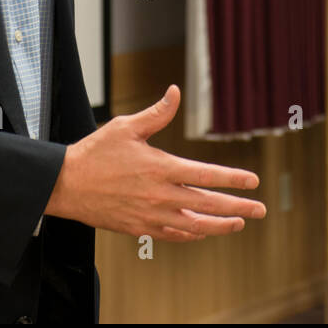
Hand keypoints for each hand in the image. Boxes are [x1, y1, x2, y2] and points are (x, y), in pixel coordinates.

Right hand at [45, 84, 266, 241]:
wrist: (66, 185)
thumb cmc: (96, 152)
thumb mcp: (126, 126)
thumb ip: (157, 113)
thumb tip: (176, 92)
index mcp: (161, 168)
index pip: (206, 175)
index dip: (233, 179)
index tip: (253, 181)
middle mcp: (160, 195)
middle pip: (208, 204)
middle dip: (238, 208)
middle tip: (261, 210)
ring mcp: (150, 215)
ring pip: (194, 225)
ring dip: (219, 226)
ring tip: (239, 224)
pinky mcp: (139, 229)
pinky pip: (173, 235)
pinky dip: (191, 234)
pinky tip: (202, 232)